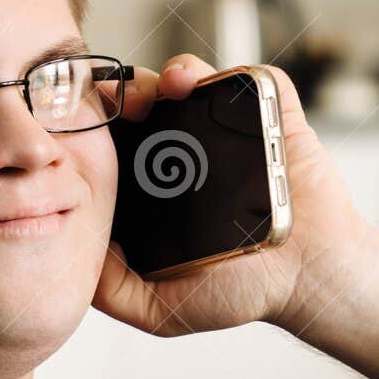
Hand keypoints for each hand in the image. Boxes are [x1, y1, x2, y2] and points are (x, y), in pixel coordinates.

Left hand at [93, 53, 371, 336]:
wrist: (310, 278)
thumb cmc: (241, 292)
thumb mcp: (158, 308)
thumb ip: (110, 290)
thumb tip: (67, 259)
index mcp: (157, 185)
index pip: (112, 144)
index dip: (90, 132)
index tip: (75, 136)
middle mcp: (187, 151)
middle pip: (140, 104)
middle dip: (118, 96)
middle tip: (109, 108)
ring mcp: (228, 127)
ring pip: (182, 82)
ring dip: (159, 78)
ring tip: (151, 94)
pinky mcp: (270, 112)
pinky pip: (243, 76)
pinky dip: (219, 70)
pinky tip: (192, 87)